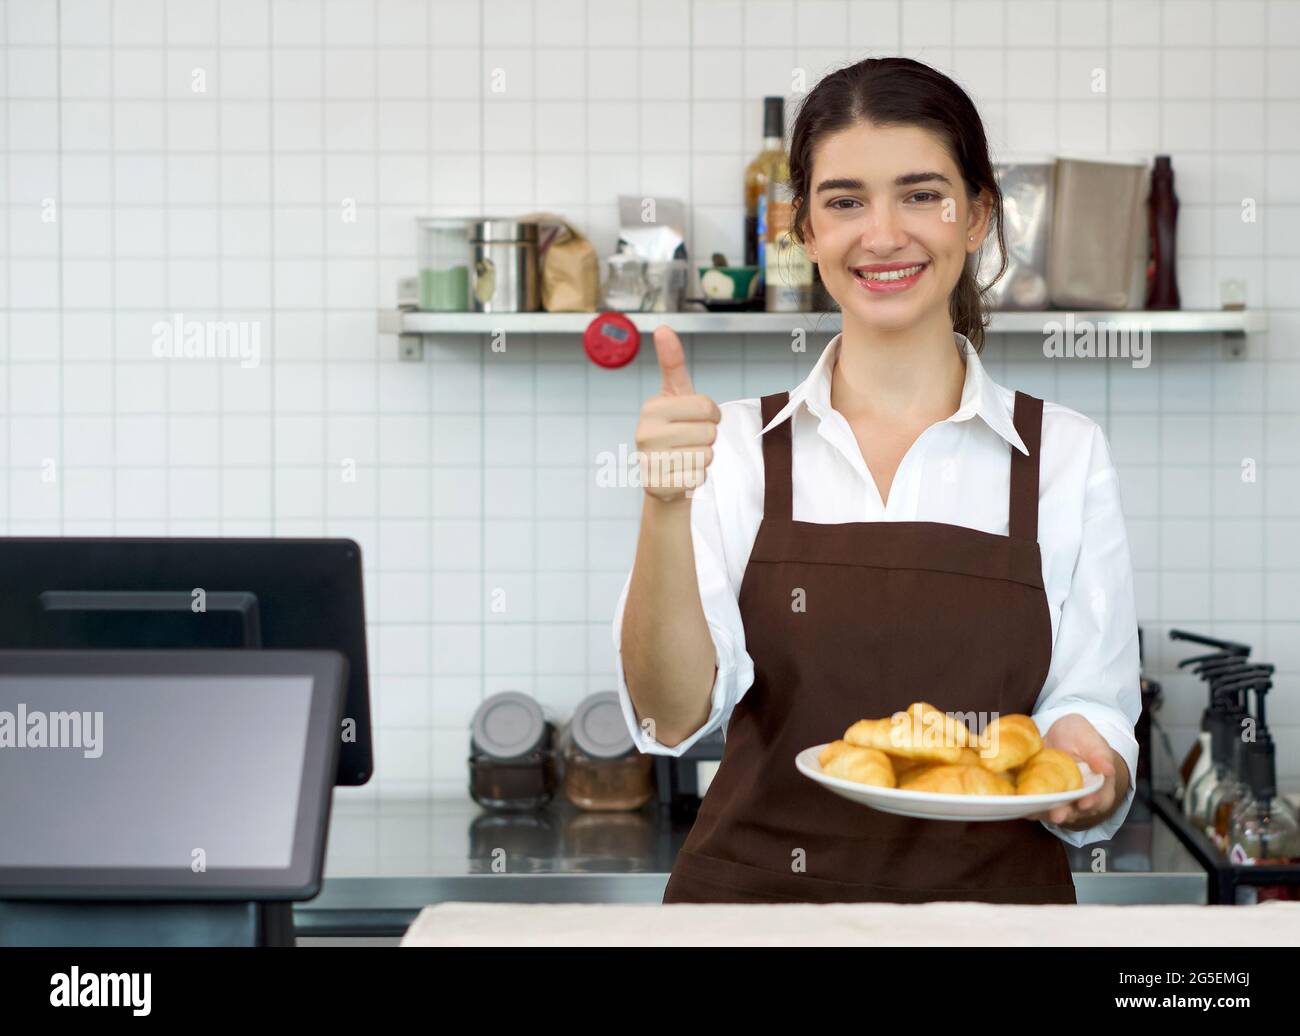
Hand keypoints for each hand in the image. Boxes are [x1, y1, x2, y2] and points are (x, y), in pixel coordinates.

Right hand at [635, 325, 721, 502]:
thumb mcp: (675, 396)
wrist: (664, 478)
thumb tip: (663, 327)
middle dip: (708, 438)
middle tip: (691, 442)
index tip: (699, 419)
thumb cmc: (675, 431)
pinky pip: (698, 478)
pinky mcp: (657, 486)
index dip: (712, 414)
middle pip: (708, 432)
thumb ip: (672, 363)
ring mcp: (649, 461)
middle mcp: (645, 433)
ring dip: (703, 459)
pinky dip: (696, 478)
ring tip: (686, 458)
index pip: (706, 406)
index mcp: (652, 408)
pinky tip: (681, 475)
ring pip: (706, 456)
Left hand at [1023, 713, 1129, 829]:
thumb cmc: (1077, 737)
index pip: (1099, 797)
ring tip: (1034, 812)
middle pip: (1075, 810)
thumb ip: (1098, 752)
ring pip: (1053, 812)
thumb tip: (1107, 768)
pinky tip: (1020, 806)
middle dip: (1065, 812)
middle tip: (1058, 814)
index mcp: (1099, 786)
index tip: (1085, 802)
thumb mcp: (1088, 737)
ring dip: (1044, 813)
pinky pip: (1035, 807)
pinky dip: (1028, 808)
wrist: (1057, 739)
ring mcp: (1060, 801)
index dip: (1093, 801)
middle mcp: (1080, 799)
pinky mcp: (1042, 799)